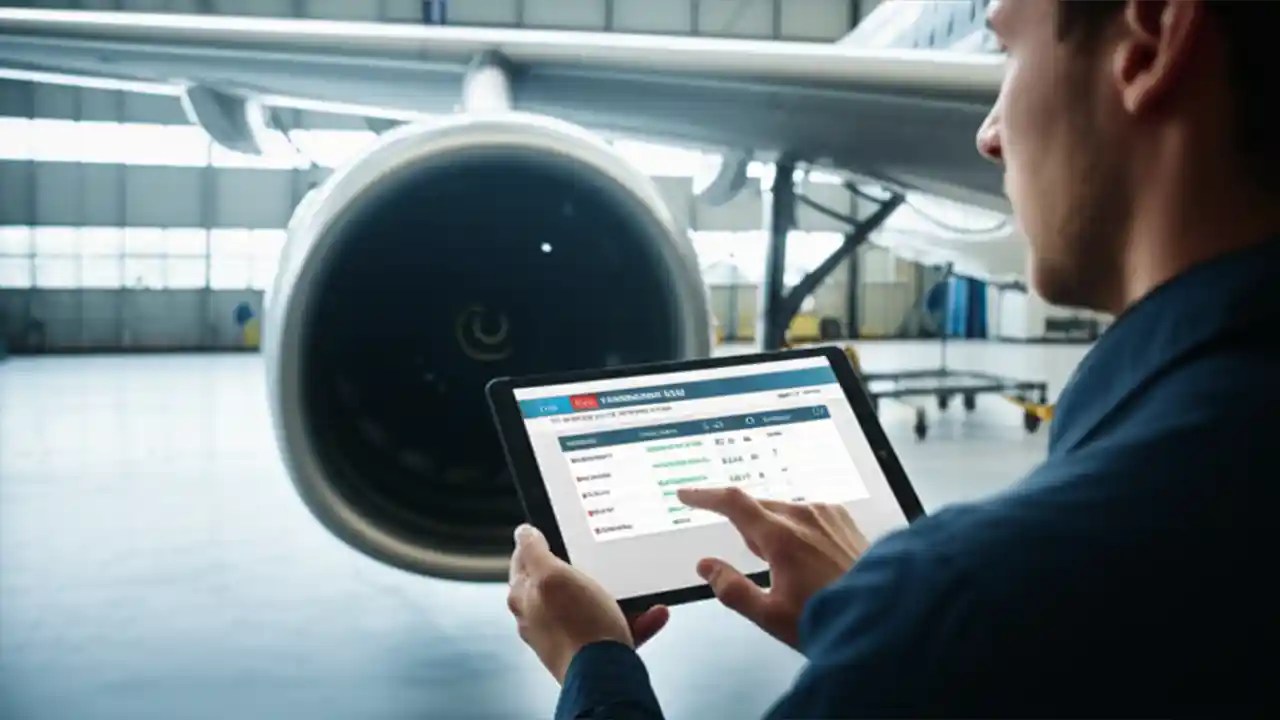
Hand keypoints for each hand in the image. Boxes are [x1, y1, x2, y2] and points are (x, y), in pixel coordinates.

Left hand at [507, 524, 669, 682]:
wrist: (603, 676)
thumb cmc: (576, 627)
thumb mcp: (552, 576)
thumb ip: (534, 551)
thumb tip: (523, 532)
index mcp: (524, 598)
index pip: (523, 561)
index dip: (538, 543)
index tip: (556, 534)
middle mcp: (540, 619)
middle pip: (560, 584)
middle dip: (587, 571)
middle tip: (603, 562)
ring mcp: (566, 635)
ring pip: (594, 606)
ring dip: (620, 596)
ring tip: (639, 592)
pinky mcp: (591, 652)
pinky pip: (617, 628)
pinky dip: (637, 620)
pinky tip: (653, 614)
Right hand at [677, 487, 868, 648]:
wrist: (887, 618)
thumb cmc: (828, 620)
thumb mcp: (770, 616)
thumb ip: (732, 589)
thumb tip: (706, 566)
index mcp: (781, 536)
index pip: (732, 503)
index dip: (704, 496)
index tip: (686, 495)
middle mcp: (804, 516)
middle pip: (758, 508)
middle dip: (746, 527)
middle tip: (760, 565)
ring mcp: (827, 514)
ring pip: (784, 511)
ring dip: (773, 529)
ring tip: (791, 571)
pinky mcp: (844, 519)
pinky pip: (808, 514)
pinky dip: (797, 528)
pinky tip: (810, 558)